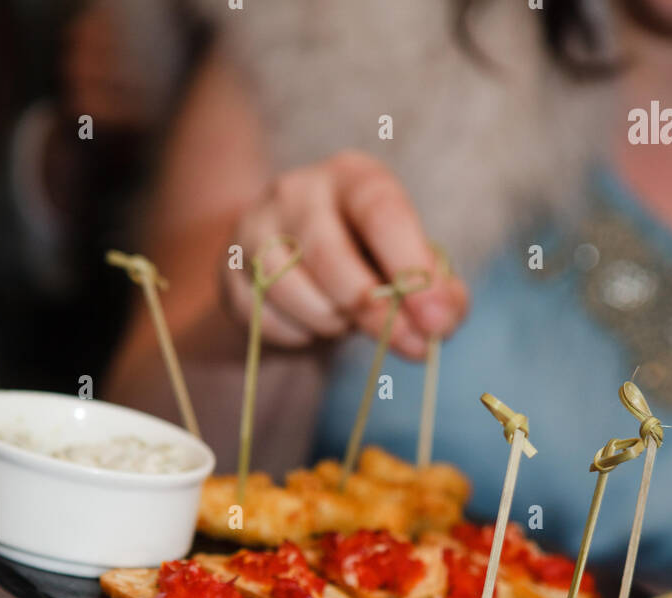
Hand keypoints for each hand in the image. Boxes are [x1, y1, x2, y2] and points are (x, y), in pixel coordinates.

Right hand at [221, 149, 468, 357]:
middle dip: (374, 312)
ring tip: (345, 318)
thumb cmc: (366, 266)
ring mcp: (254, 229)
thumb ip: (440, 293)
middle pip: (331, 255)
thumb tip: (442, 321)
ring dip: (332, 324)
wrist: (293, 275)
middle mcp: (297, 191)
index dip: (411, 267)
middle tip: (410, 345)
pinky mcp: (229, 273)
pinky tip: (309, 322)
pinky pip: (266, 320)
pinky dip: (298, 336)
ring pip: (295, 292)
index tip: (435, 318)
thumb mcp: (410, 270)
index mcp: (353, 178)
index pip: (381, 211)